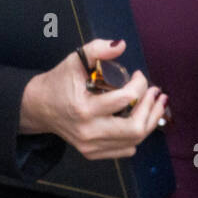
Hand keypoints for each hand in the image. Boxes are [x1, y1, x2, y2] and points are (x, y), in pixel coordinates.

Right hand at [19, 38, 167, 160]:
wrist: (40, 107)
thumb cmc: (59, 82)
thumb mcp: (75, 60)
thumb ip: (98, 49)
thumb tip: (121, 44)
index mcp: (84, 108)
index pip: (124, 100)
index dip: (139, 85)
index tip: (138, 75)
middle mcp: (88, 131)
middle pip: (134, 128)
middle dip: (151, 108)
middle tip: (155, 92)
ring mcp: (91, 145)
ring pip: (134, 140)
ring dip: (150, 120)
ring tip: (156, 104)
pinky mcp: (93, 152)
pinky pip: (126, 150)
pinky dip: (138, 135)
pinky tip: (141, 119)